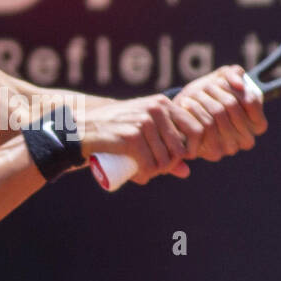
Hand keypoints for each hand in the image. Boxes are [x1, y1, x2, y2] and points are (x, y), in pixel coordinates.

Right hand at [74, 93, 202, 184]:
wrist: (83, 128)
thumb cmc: (116, 130)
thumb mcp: (142, 129)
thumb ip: (164, 145)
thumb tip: (187, 172)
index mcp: (164, 104)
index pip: (196, 130)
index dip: (190, 151)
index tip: (174, 160)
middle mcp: (157, 110)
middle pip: (180, 150)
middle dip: (170, 165)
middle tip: (154, 169)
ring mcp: (144, 122)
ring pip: (165, 160)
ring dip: (155, 172)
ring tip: (143, 172)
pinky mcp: (132, 137)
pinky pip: (149, 165)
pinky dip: (145, 176)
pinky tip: (139, 176)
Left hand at [172, 65, 266, 161]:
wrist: (188, 120)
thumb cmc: (210, 98)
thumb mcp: (223, 80)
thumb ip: (234, 74)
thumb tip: (240, 84)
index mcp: (258, 124)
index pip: (250, 100)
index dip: (234, 88)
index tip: (220, 81)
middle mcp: (248, 139)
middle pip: (231, 105)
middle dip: (216, 91)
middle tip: (204, 86)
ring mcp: (232, 148)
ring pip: (218, 113)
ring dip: (203, 99)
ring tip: (194, 93)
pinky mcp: (215, 153)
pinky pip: (205, 127)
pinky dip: (194, 111)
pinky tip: (186, 104)